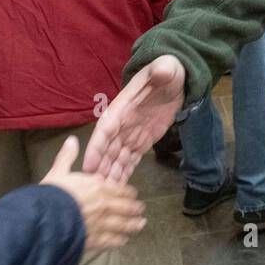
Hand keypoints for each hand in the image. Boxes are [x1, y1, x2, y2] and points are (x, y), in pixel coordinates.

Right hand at [42, 135, 145, 250]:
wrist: (45, 219)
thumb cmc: (51, 195)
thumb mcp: (58, 171)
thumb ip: (67, 157)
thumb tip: (72, 140)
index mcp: (96, 186)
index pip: (118, 189)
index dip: (127, 192)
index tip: (133, 194)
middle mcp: (103, 204)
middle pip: (124, 206)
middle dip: (134, 208)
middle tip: (141, 209)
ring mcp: (101, 223)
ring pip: (122, 224)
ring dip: (133, 224)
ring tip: (140, 224)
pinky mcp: (95, 239)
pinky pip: (111, 241)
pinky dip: (119, 241)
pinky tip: (124, 241)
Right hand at [82, 55, 184, 183]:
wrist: (175, 78)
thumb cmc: (167, 71)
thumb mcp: (165, 68)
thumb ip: (161, 71)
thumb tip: (161, 70)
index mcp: (122, 107)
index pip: (105, 129)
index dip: (96, 147)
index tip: (89, 165)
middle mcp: (122, 124)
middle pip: (108, 149)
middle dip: (101, 169)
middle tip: (95, 191)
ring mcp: (131, 134)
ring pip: (117, 158)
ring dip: (111, 174)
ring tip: (106, 196)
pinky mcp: (142, 141)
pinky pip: (131, 159)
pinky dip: (125, 172)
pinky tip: (120, 188)